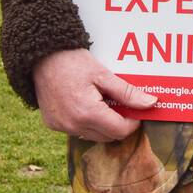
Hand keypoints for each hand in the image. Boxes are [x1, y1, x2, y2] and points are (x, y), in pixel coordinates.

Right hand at [32, 48, 156, 142]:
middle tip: (122, 104)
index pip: (120, 130)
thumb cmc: (73, 62)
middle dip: (119, 123)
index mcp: (88, 113)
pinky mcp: (53, 124)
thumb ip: (128, 93)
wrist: (41, 56)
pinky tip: (88, 104)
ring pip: (94, 136)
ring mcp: (61, 127)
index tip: (137, 108)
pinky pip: (78, 131)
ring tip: (104, 102)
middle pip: (108, 136)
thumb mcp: (103, 75)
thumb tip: (151, 103)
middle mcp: (73, 125)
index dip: (133, 121)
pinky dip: (87, 122)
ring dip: (104, 124)